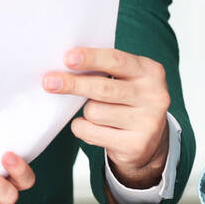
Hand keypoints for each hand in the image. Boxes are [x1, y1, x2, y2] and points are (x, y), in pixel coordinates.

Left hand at [43, 47, 169, 186]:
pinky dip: (83, 128)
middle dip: (73, 84)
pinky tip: (94, 128)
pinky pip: (91, 132)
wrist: (149, 141)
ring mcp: (147, 122)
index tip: (68, 58)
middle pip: (103, 88)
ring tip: (96, 113)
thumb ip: (104, 70)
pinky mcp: (136, 145)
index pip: (117, 61)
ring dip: (85, 112)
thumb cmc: (127, 101)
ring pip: (94, 112)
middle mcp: (155, 96)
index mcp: (151, 72)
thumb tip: (64, 66)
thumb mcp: (125, 79)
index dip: (91, 58)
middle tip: (49, 82)